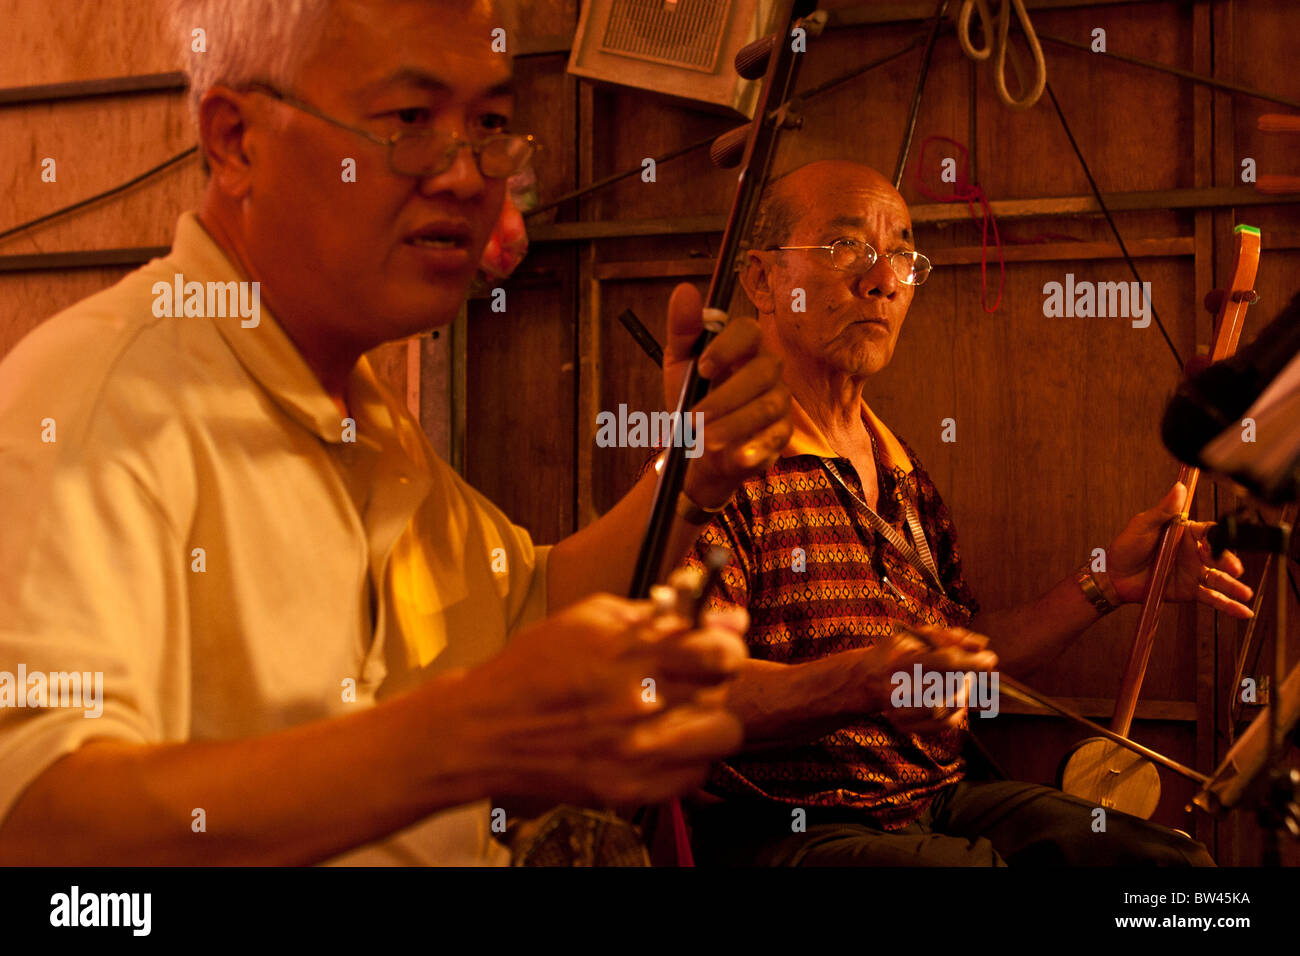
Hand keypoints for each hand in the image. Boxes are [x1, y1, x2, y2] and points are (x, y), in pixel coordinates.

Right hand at [461, 594, 747, 805]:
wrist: (484, 731)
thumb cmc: (533, 668)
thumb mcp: (589, 618)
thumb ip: (659, 614)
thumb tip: (723, 615)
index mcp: (629, 656)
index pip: (720, 653)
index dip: (725, 642)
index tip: (714, 640)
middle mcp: (638, 707)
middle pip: (724, 691)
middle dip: (713, 675)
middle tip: (687, 673)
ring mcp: (635, 754)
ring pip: (720, 736)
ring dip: (707, 718)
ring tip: (678, 709)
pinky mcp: (629, 790)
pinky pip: (694, 775)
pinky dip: (685, 756)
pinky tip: (659, 739)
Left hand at [662, 283, 791, 508]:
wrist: (697, 448)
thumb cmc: (691, 398)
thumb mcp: (679, 363)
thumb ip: (683, 329)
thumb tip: (684, 290)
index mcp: (744, 346)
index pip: (749, 331)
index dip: (727, 346)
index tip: (701, 367)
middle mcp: (768, 369)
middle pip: (763, 370)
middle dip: (725, 396)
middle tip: (691, 418)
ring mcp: (779, 401)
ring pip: (767, 406)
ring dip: (732, 424)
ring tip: (702, 439)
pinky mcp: (781, 433)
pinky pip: (774, 437)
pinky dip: (753, 447)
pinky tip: (734, 455)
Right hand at [855, 624, 997, 735]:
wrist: (866, 680)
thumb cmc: (896, 653)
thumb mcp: (916, 637)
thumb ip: (949, 636)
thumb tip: (982, 644)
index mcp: (899, 662)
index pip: (945, 662)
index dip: (972, 660)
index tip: (990, 658)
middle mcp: (897, 690)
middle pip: (951, 687)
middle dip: (970, 677)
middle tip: (973, 670)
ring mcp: (900, 712)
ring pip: (951, 708)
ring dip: (965, 694)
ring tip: (962, 682)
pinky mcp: (905, 727)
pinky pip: (945, 724)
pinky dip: (958, 712)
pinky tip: (954, 699)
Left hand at [1105, 482, 1253, 617]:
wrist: (1113, 576)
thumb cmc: (1126, 547)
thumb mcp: (1143, 525)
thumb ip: (1164, 510)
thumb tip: (1179, 487)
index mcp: (1185, 532)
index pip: (1210, 532)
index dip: (1217, 538)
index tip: (1217, 544)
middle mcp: (1194, 552)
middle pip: (1219, 556)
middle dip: (1229, 562)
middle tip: (1234, 569)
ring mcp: (1193, 572)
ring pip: (1218, 578)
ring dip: (1234, 586)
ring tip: (1245, 593)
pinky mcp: (1190, 590)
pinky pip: (1211, 598)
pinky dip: (1228, 605)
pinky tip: (1243, 611)